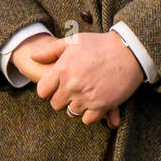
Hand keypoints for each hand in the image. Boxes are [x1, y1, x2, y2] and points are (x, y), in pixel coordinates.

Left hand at [25, 31, 143, 125]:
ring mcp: (86, 97)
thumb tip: (33, 57)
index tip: (58, 84)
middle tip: (73, 88)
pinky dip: (90, 113)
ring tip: (85, 92)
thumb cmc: (99, 44)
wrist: (127, 51)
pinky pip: (87, 119)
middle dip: (62, 97)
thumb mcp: (74, 41)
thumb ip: (51, 51)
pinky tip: (94, 100)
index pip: (42, 91)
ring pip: (71, 112)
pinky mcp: (101, 106)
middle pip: (55, 104)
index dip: (48, 89)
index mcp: (63, 69)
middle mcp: (72, 85)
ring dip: (76, 105)